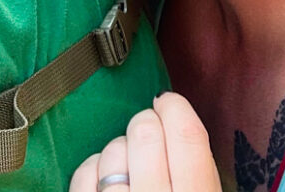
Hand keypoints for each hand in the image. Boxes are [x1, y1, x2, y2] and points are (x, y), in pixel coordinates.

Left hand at [69, 93, 220, 191]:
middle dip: (144, 124)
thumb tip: (178, 117)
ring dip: (118, 150)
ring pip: (112, 151)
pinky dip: (92, 170)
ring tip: (128, 168)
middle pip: (145, 133)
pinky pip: (84, 174)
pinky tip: (104, 183)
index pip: (188, 137)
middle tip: (148, 136)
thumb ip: (199, 169)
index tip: (167, 101)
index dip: (175, 107)